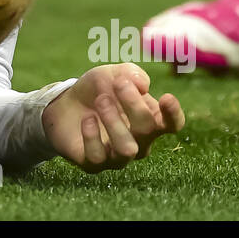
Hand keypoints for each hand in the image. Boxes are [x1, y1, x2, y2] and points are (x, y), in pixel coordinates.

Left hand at [41, 63, 184, 172]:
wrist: (64, 104)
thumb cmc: (97, 90)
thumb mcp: (112, 73)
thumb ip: (131, 73)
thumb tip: (143, 85)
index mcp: (151, 120)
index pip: (172, 124)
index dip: (173, 114)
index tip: (166, 97)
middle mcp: (139, 142)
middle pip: (147, 129)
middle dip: (134, 104)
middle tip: (118, 83)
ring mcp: (118, 156)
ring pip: (126, 149)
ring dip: (114, 122)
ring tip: (101, 100)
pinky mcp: (94, 164)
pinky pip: (98, 157)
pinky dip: (92, 136)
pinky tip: (87, 119)